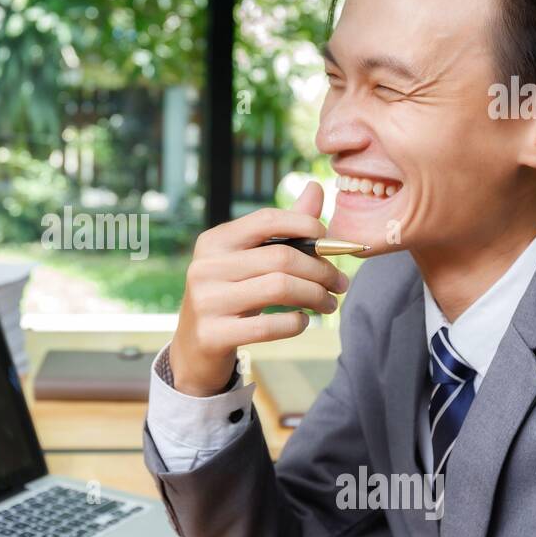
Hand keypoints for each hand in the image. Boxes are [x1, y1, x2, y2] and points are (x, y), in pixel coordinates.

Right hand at [169, 182, 349, 395]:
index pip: (266, 220)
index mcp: (215, 241)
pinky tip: (303, 321)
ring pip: (280, 288)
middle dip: (321, 270)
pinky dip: (296, 323)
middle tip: (341, 283)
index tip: (329, 242)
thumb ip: (284, 228)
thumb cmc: (231, 296)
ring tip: (330, 304)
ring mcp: (206, 301)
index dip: (305, 225)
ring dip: (316, 296)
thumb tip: (316, 189)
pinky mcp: (212, 334)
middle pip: (281, 258)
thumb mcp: (249, 260)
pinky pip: (269, 326)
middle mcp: (206, 266)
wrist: (194, 348)